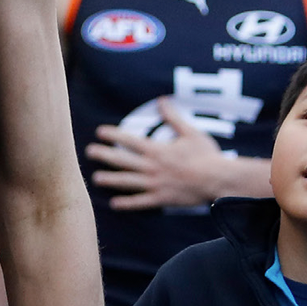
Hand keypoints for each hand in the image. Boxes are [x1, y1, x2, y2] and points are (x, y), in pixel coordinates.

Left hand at [86, 97, 224, 209]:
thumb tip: (163, 101)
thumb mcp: (190, 132)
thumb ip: (173, 118)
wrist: (216, 179)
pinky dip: (127, 203)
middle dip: (104, 155)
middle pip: (122, 160)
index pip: (129, 140)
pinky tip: (115, 204)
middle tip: (90, 152)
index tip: (100, 132)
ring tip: (96, 178)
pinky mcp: (161, 199)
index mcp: (157, 150)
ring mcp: (155, 184)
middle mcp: (151, 167)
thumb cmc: (206, 155)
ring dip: (110, 180)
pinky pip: (140, 202)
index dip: (113, 135)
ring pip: (127, 182)